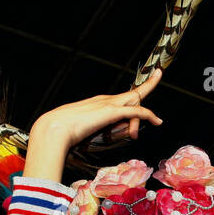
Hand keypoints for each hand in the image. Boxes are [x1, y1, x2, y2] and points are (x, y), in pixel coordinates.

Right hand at [23, 70, 163, 181]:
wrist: (54, 129)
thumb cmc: (62, 133)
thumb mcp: (80, 132)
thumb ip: (88, 134)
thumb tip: (86, 141)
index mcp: (98, 103)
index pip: (120, 96)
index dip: (132, 92)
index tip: (141, 84)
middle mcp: (105, 100)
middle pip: (132, 93)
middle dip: (148, 84)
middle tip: (159, 73)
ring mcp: (109, 104)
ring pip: (135, 101)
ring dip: (143, 116)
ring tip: (147, 127)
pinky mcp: (111, 111)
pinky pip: (136, 111)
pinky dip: (148, 115)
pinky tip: (157, 121)